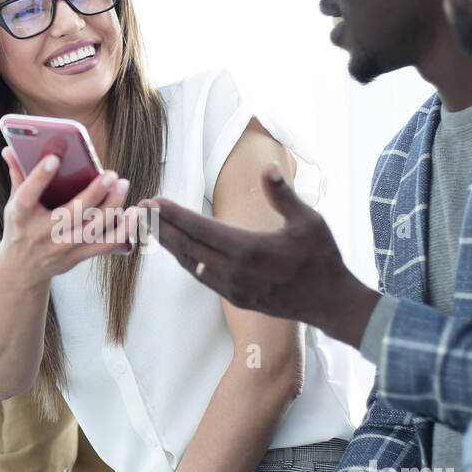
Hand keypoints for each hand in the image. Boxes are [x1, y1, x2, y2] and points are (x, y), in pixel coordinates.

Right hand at [0, 149, 135, 289]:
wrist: (21, 270)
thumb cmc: (20, 227)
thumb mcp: (13, 204)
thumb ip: (18, 176)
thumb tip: (11, 148)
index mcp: (20, 216)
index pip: (27, 195)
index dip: (39, 177)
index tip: (54, 158)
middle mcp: (40, 233)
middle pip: (70, 213)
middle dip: (93, 193)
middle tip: (111, 174)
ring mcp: (60, 248)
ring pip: (92, 229)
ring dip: (112, 207)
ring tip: (122, 185)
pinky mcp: (77, 257)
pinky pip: (104, 244)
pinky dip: (122, 229)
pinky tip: (133, 213)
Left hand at [144, 163, 379, 347]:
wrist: (330, 304)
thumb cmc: (322, 258)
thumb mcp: (309, 221)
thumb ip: (283, 195)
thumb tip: (267, 168)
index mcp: (249, 249)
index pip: (199, 228)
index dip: (172, 214)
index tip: (152, 201)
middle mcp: (235, 271)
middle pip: (187, 247)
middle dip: (161, 228)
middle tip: (140, 211)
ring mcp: (233, 288)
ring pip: (191, 265)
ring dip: (170, 246)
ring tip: (152, 229)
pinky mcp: (236, 299)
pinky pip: (202, 278)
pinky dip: (186, 262)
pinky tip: (178, 252)